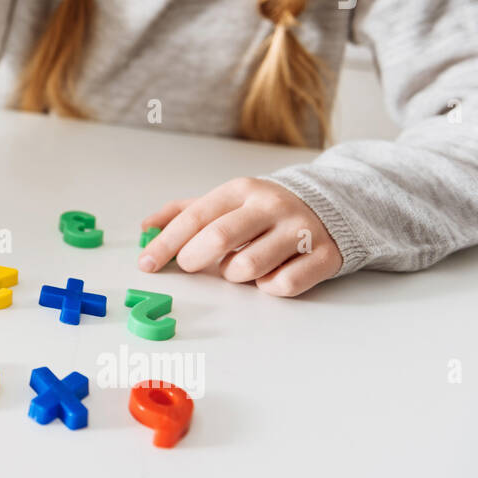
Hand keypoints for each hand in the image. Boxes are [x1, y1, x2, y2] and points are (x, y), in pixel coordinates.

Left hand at [138, 177, 342, 296]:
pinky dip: (268, 287)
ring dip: (233, 275)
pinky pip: (283, 285)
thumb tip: (145, 228)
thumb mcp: (225, 201)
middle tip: (191, 265)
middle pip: (219, 237)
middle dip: (195, 258)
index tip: (146, 264)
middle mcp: (271, 206)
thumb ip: (183, 212)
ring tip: (238, 267)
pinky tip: (269, 275)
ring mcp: (300, 230)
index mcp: (242, 190)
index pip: (195, 217)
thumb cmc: (263, 210)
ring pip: (249, 267)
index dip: (166, 243)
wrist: (332, 206)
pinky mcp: (325, 255)